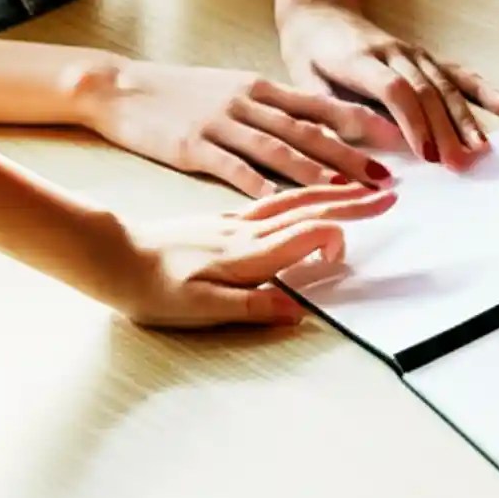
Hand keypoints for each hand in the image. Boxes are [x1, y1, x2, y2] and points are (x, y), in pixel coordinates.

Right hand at [74, 60, 404, 197]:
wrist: (121, 87)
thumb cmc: (180, 94)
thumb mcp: (232, 90)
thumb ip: (272, 109)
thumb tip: (315, 127)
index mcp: (260, 89)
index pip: (320, 106)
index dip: (359, 123)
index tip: (394, 140)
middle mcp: (247, 103)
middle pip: (308, 131)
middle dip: (350, 156)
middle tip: (384, 179)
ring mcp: (221, 124)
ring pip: (277, 149)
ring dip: (315, 172)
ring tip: (346, 193)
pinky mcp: (193, 146)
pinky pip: (233, 168)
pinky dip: (260, 185)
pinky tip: (284, 202)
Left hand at [114, 184, 395, 326]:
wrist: (108, 254)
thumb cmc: (150, 287)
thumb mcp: (198, 308)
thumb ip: (251, 307)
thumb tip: (297, 311)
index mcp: (246, 252)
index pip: (307, 234)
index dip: (338, 234)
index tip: (354, 245)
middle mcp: (246, 230)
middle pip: (310, 209)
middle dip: (353, 202)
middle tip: (390, 195)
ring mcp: (236, 220)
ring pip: (295, 198)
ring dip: (333, 192)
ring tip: (363, 186)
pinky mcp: (224, 217)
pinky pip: (275, 198)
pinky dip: (303, 192)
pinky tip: (311, 192)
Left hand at [276, 2, 498, 170]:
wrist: (318, 12)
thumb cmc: (309, 53)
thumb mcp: (306, 82)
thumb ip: (335, 111)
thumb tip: (370, 144)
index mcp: (359, 60)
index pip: (394, 90)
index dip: (412, 123)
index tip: (425, 156)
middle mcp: (393, 53)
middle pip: (426, 91)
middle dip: (444, 131)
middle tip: (459, 165)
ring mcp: (413, 53)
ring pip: (445, 86)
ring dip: (465, 120)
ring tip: (482, 151)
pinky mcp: (426, 58)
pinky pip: (458, 74)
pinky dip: (484, 91)